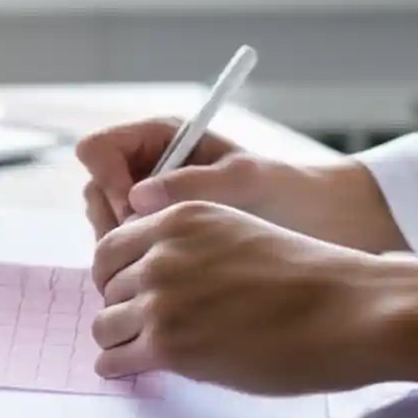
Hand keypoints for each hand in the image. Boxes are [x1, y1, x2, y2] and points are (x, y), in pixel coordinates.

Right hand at [75, 117, 407, 253]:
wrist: (322, 225)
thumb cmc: (288, 191)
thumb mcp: (245, 180)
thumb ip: (193, 183)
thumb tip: (137, 198)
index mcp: (162, 139)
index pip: (100, 149)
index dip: (107, 178)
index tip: (135, 208)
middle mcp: (148, 169)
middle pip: (95, 189)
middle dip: (112, 220)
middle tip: (150, 244)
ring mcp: (150, 206)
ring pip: (104, 225)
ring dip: (123, 247)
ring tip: (166, 262)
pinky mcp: (158, 238)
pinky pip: (125, 252)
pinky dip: (136, 266)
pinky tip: (169, 278)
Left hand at [90, 201, 390, 393]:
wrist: (351, 310)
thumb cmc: (309, 276)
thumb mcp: (238, 232)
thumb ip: (190, 244)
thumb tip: (156, 274)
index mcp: (179, 216)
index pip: (112, 245)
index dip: (115, 273)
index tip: (125, 290)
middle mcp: (162, 252)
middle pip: (107, 286)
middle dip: (118, 306)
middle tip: (130, 324)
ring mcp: (162, 299)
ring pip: (105, 323)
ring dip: (116, 339)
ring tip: (128, 350)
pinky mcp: (170, 345)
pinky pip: (117, 358)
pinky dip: (116, 367)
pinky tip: (123, 370)